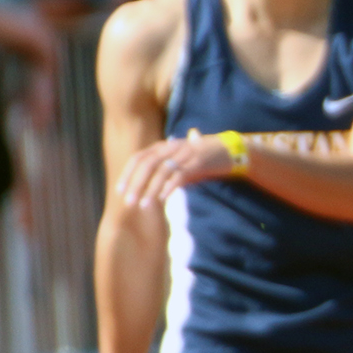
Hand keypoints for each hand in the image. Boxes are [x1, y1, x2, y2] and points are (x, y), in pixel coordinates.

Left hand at [115, 132, 239, 208]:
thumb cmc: (204, 158)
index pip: (139, 158)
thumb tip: (152, 186)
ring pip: (161, 171)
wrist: (231, 150)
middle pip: (146, 165)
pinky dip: (169, 187)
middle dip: (135, 184)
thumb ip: (167, 170)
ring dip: (150, 189)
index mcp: (164, 146)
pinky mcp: (198, 162)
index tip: (120, 191)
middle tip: (129, 202)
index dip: (128, 174)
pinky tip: (163, 199)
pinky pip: (179, 175)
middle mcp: (172, 148)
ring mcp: (185, 154)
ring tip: (144, 205)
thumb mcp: (181, 161)